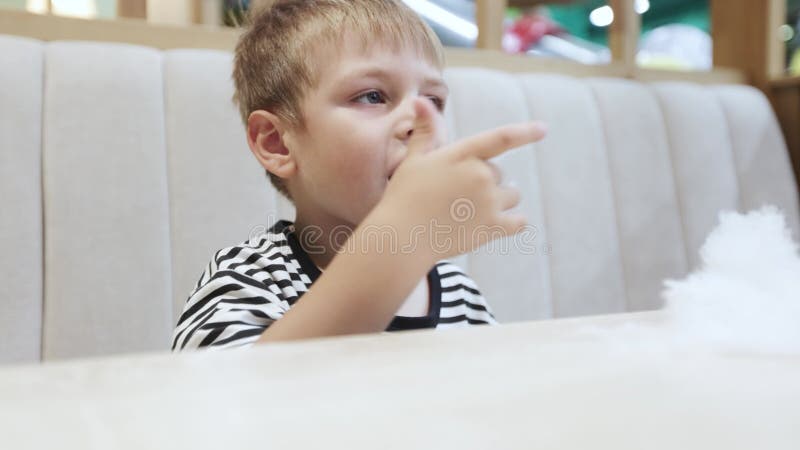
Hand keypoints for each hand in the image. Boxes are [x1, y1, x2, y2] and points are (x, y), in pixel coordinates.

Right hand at [375, 98, 546, 262]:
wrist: (402, 237)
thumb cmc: (404, 195)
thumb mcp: (414, 158)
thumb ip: (427, 131)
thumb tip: (422, 100)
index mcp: (464, 154)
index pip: (501, 138)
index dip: (525, 132)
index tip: (544, 129)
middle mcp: (481, 175)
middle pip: (499, 174)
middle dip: (485, 181)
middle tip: (457, 194)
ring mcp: (489, 202)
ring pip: (511, 196)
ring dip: (499, 200)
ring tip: (471, 210)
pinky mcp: (493, 228)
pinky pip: (519, 222)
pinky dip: (515, 222)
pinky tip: (504, 223)